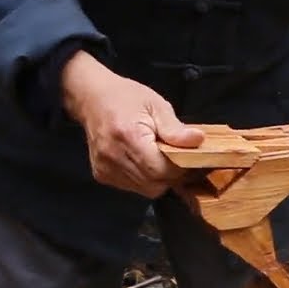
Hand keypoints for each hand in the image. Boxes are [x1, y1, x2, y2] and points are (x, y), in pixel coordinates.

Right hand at [61, 51, 202, 197]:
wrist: (91, 98)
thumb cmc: (125, 98)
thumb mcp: (156, 105)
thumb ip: (175, 128)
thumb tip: (197, 140)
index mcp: (128, 136)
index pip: (161, 170)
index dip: (180, 168)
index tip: (190, 159)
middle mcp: (113, 156)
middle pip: (155, 184)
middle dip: (172, 175)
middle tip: (177, 158)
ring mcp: (105, 168)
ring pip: (146, 189)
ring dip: (159, 178)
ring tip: (160, 157)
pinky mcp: (102, 175)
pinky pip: (133, 187)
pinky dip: (145, 179)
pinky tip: (145, 161)